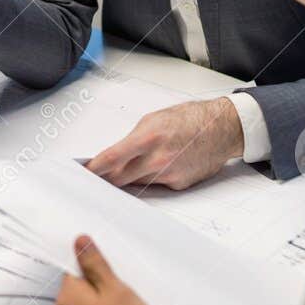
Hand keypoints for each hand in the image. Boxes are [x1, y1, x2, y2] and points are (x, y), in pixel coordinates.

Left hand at [85, 98, 242, 189]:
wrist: (222, 128)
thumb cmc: (190, 119)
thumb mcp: (154, 120)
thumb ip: (132, 139)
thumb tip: (114, 156)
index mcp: (148, 138)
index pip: (111, 159)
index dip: (93, 169)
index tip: (82, 173)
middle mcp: (157, 160)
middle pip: (119, 178)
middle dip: (105, 179)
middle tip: (95, 178)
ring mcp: (168, 175)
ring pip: (136, 183)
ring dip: (128, 178)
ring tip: (130, 168)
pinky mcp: (178, 185)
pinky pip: (156, 185)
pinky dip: (152, 178)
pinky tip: (161, 166)